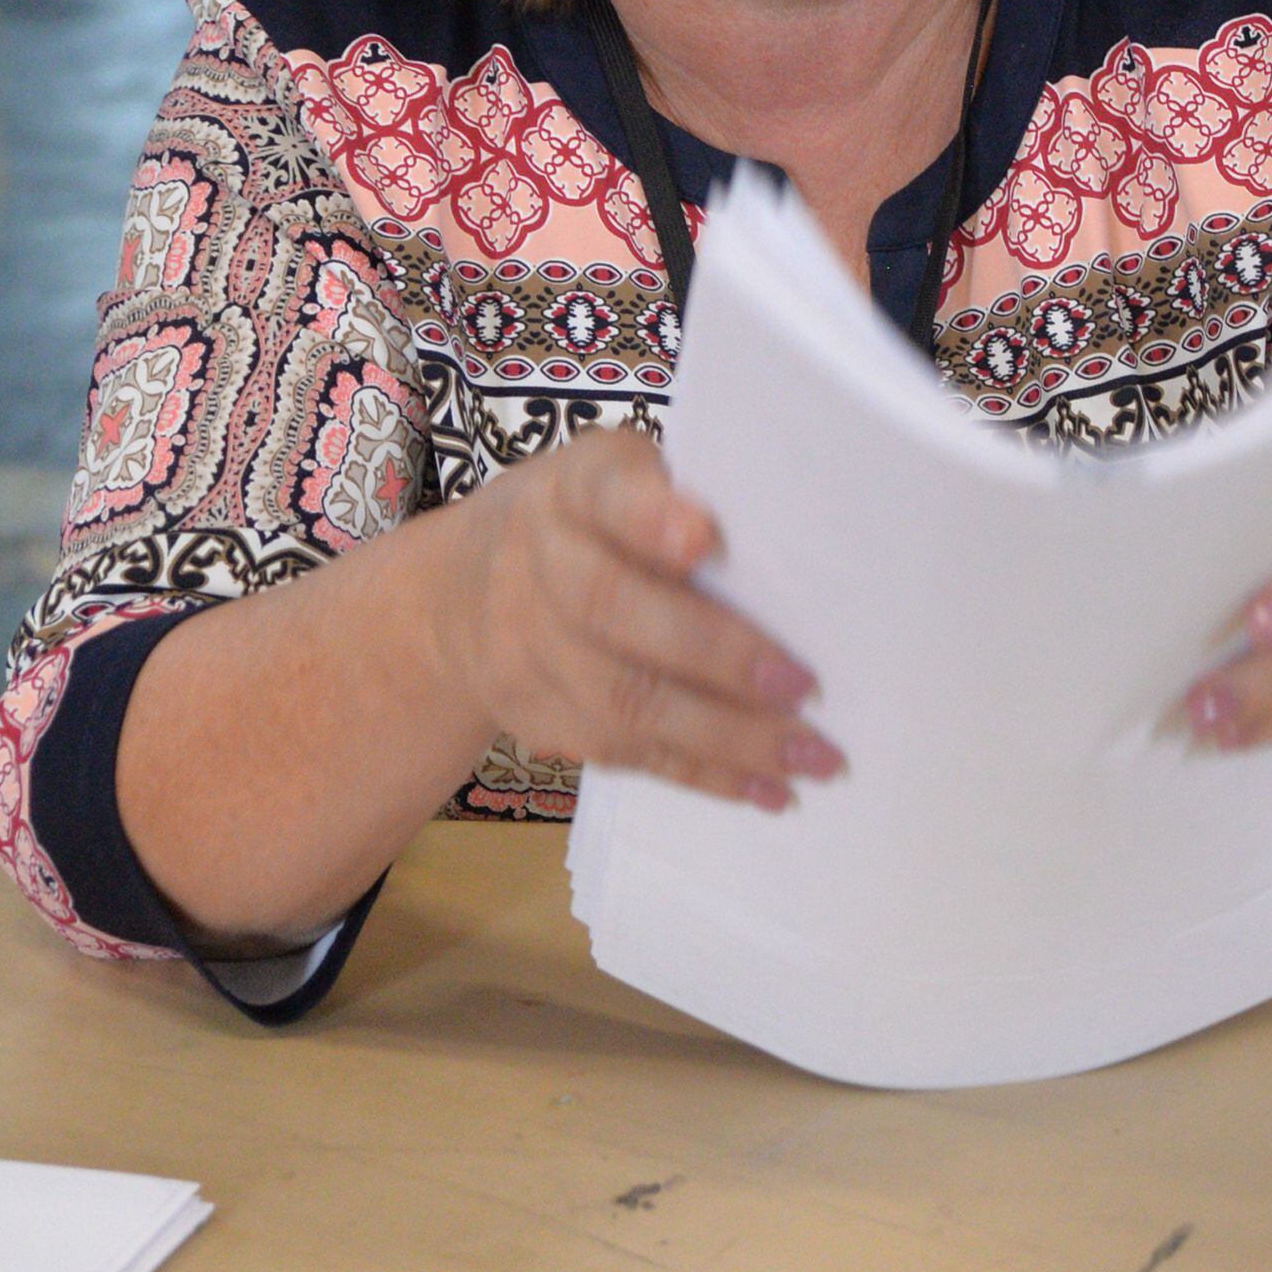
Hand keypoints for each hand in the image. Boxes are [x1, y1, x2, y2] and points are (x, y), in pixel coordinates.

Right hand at [427, 429, 835, 807]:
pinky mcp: (538, 717)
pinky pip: (626, 751)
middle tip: (804, 688)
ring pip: (625, 700)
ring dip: (729, 738)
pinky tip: (770, 789)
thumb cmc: (594, 527)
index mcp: (576, 490)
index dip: (650, 518)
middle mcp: (540, 565)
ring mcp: (529, 649)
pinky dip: (704, 774)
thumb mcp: (623, 481)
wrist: (458, 595)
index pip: (606, 495)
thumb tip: (793, 555)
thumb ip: (686, 505)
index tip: (704, 537)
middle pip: (614, 611)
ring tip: (812, 759)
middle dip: (717, 656)